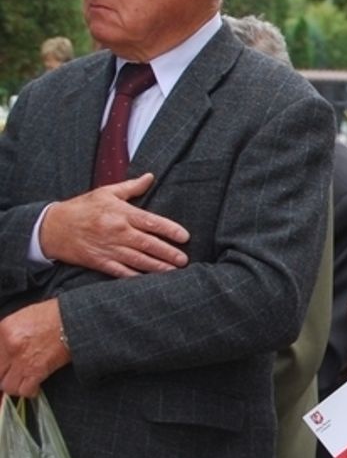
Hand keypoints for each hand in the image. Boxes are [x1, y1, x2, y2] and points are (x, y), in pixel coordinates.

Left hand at [0, 300, 69, 397]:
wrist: (76, 319)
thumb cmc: (55, 315)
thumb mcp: (23, 317)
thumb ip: (8, 333)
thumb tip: (4, 348)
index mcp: (4, 329)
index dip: (1, 363)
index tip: (5, 366)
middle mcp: (9, 345)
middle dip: (5, 374)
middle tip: (14, 373)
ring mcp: (21, 359)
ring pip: (7, 385)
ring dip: (15, 385)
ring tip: (24, 381)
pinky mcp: (37, 370)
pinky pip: (25, 390)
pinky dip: (30, 391)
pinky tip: (35, 386)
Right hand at [38, 175, 189, 276]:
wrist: (52, 228)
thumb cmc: (81, 208)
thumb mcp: (105, 193)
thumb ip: (131, 187)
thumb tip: (150, 177)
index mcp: (121, 213)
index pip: (151, 222)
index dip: (170, 230)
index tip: (184, 237)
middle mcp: (117, 232)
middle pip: (148, 244)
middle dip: (169, 253)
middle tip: (184, 259)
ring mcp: (109, 249)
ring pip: (139, 260)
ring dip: (158, 267)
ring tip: (175, 272)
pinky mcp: (100, 262)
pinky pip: (122, 272)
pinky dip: (136, 277)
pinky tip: (150, 280)